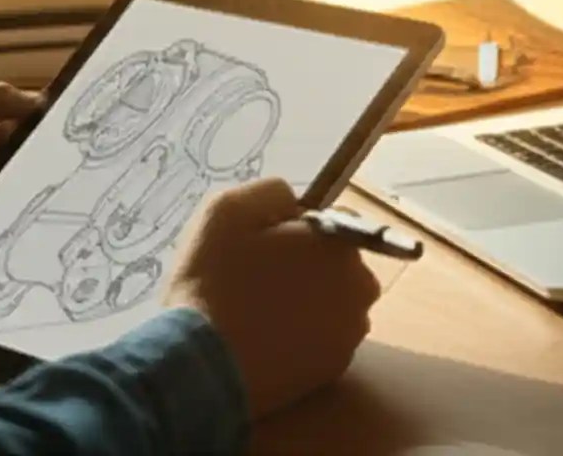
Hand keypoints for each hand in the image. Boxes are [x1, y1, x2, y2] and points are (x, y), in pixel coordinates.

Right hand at [165, 178, 380, 419]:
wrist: (203, 364)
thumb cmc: (215, 279)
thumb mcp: (228, 209)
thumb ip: (271, 193)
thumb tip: (293, 203)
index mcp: (339, 245)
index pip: (332, 223)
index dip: (296, 231)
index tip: (262, 247)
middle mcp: (359, 288)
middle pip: (335, 265)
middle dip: (307, 267)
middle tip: (258, 279)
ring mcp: (350, 334)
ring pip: (330, 304)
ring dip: (305, 302)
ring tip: (258, 313)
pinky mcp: (333, 371)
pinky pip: (321, 340)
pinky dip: (300, 337)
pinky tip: (265, 339)